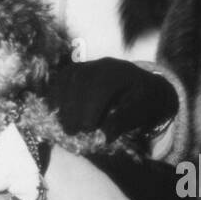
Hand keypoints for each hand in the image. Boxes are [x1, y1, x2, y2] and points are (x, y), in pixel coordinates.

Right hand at [44, 58, 178, 140]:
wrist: (145, 85)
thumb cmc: (143, 100)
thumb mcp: (141, 111)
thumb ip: (124, 121)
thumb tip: (105, 135)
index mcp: (122, 73)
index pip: (101, 86)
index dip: (91, 107)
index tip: (88, 128)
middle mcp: (104, 64)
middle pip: (81, 80)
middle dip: (73, 107)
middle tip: (71, 131)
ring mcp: (90, 64)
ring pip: (69, 76)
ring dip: (62, 100)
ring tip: (63, 123)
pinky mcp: (79, 69)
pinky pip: (63, 77)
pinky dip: (56, 92)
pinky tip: (54, 110)